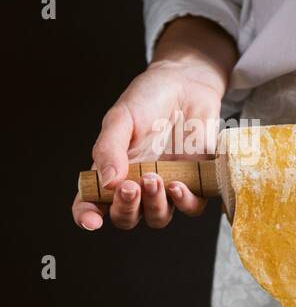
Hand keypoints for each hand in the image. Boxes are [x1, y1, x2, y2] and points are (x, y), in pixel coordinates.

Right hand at [73, 17, 234, 230]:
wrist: (187, 85)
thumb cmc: (148, 99)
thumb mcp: (121, 118)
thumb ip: (109, 148)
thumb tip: (105, 181)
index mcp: (111, 170)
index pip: (92, 202)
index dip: (88, 216)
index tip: (92, 221)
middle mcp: (137, 183)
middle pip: (127, 217)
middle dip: (126, 209)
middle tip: (130, 187)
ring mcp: (167, 185)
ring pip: (158, 217)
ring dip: (155, 206)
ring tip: (155, 180)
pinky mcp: (197, 182)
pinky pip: (192, 207)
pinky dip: (185, 203)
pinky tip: (180, 186)